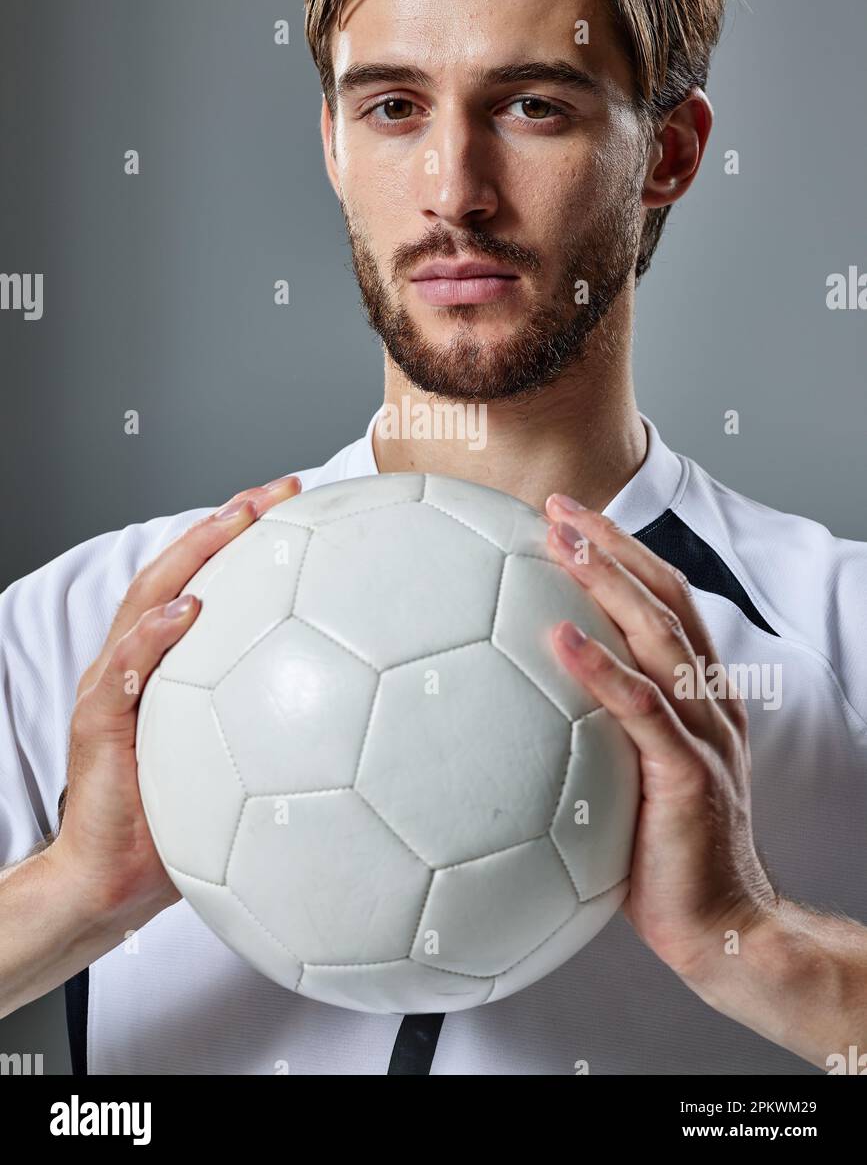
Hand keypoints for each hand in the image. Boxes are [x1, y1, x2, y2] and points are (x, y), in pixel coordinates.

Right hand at [48, 474, 302, 932]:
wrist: (110, 880)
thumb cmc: (177, 822)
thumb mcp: (240, 763)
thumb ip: (279, 726)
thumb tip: (365, 714)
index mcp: (170, 663)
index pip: (205, 579)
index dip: (245, 535)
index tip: (301, 503)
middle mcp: (138, 660)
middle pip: (178, 569)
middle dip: (226, 520)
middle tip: (278, 491)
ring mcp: (114, 685)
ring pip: (147, 598)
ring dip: (192, 554)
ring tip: (235, 522)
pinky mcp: (98, 721)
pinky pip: (125, 670)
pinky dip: (154, 636)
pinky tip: (188, 613)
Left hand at [544, 493, 777, 986]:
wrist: (724, 928)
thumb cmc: (666, 855)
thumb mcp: (633, 776)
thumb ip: (602, 730)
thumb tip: (527, 701)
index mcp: (699, 696)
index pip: (664, 602)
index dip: (621, 553)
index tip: (569, 517)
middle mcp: (708, 702)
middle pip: (663, 600)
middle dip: (611, 546)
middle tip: (557, 506)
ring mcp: (704, 733)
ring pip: (658, 638)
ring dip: (607, 583)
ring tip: (559, 543)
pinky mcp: (689, 775)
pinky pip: (643, 712)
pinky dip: (601, 669)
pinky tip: (560, 638)